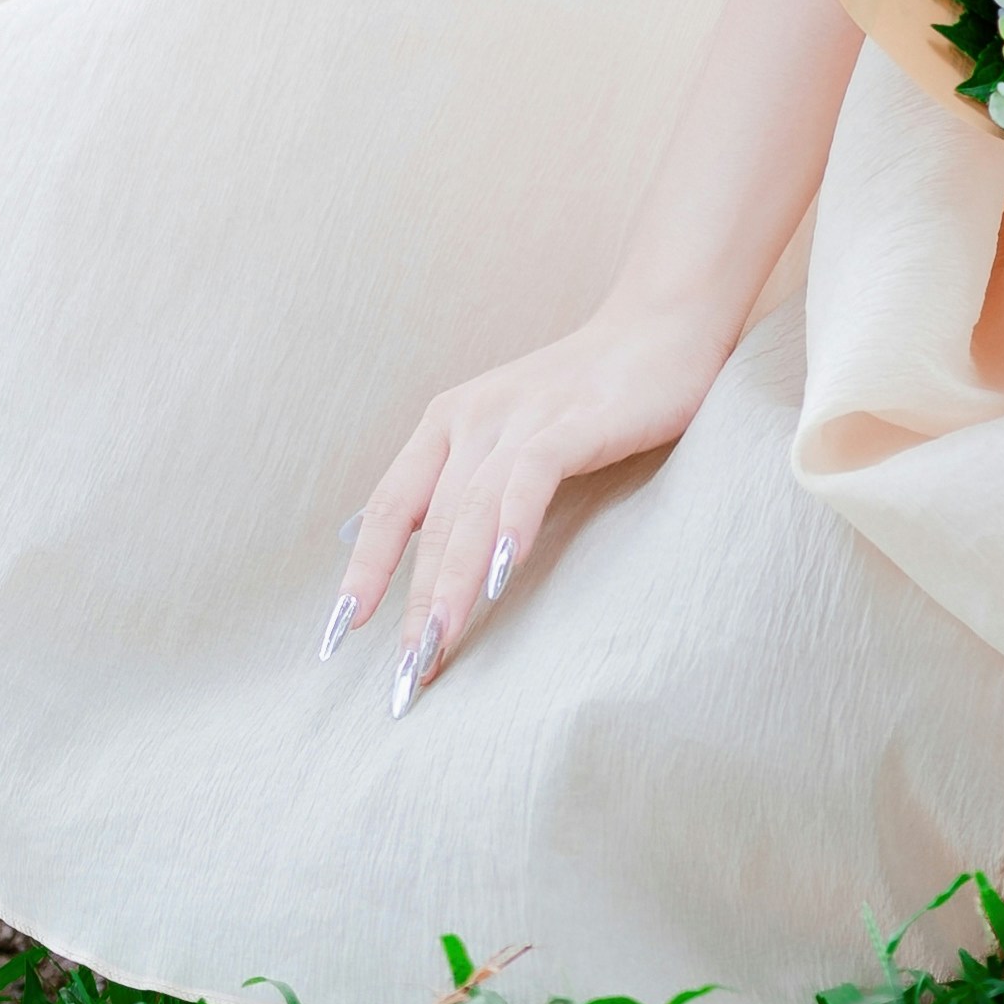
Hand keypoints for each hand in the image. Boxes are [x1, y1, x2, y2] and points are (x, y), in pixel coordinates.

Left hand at [321, 283, 734, 712]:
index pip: (392, 505)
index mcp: (448, 421)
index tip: (339, 637)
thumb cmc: (584, 398)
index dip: (364, 570)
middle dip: (414, 602)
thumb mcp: (508, 437)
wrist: (664, 329)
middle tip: (406, 674)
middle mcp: (475, 415)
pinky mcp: (579, 419)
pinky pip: (533, 473)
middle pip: (430, 521)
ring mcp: (526, 414)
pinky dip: (512, 523)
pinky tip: (502, 573)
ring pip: (471, 506)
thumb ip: (466, 486)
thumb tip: (417, 554)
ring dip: (452, 581)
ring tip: (438, 644)